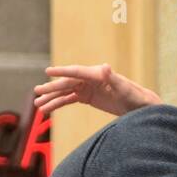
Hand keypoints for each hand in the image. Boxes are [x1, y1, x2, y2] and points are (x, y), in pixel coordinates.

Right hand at [33, 63, 161, 116]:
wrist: (140, 106)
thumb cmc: (135, 97)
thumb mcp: (125, 89)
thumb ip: (113, 79)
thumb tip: (105, 66)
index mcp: (98, 74)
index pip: (76, 72)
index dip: (61, 72)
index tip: (47, 72)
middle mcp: (90, 78)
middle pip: (67, 83)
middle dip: (51, 88)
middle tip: (36, 92)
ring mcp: (88, 87)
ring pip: (66, 92)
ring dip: (52, 98)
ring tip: (37, 105)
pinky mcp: (88, 96)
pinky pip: (69, 99)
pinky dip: (59, 103)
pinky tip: (48, 109)